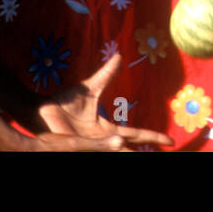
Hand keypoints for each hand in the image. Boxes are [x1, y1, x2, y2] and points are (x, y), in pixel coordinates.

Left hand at [24, 54, 172, 151]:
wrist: (42, 110)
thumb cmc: (64, 103)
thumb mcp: (90, 87)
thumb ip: (106, 75)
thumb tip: (119, 56)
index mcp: (107, 129)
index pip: (136, 134)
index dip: (153, 137)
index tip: (170, 140)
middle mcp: (103, 141)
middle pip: (130, 149)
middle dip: (146, 153)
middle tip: (169, 151)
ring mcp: (92, 145)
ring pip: (115, 151)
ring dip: (127, 152)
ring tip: (147, 155)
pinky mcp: (79, 146)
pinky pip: (97, 148)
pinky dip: (108, 148)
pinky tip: (119, 146)